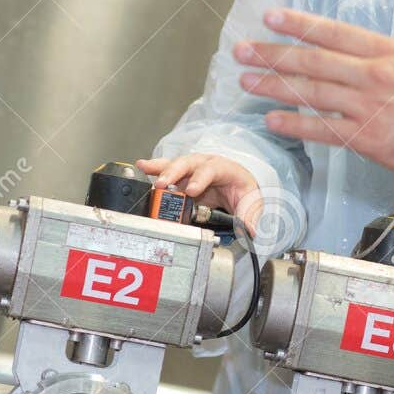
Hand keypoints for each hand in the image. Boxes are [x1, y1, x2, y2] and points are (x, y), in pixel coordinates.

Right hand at [136, 154, 261, 234]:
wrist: (239, 186)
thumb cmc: (243, 191)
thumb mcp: (251, 202)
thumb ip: (249, 215)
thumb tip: (248, 230)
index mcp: (223, 168)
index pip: (211, 169)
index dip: (201, 179)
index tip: (192, 191)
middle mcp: (204, 164)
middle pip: (188, 163)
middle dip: (174, 172)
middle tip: (163, 184)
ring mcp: (191, 170)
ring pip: (174, 164)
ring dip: (160, 169)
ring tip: (145, 169)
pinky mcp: (181, 177)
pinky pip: (166, 171)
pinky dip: (154, 169)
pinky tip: (142, 167)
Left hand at [234, 8, 393, 181]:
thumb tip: (378, 44)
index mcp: (387, 51)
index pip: (333, 33)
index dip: (299, 24)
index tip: (271, 17)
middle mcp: (372, 74)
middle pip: (312, 61)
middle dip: (272, 54)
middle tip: (243, 50)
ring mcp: (367, 106)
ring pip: (311, 93)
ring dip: (274, 86)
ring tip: (246, 82)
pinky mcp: (367, 138)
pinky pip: (322, 129)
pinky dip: (295, 123)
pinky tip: (272, 119)